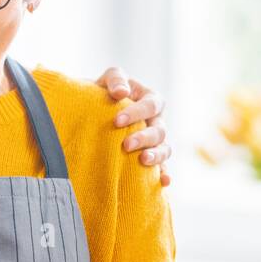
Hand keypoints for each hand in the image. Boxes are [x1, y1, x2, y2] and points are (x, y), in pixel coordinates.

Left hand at [96, 68, 171, 186]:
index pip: (151, 105)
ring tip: (143, 160)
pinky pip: (162, 167)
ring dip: (156, 156)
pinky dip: (165, 174)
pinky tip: (164, 182)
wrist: (95, 110)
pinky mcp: (149, 156)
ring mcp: (155, 141)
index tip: (117, 121)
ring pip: (165, 149)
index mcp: (150, 99)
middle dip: (144, 137)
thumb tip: (121, 93)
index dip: (137, 113)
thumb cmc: (104, 92)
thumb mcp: (108, 79)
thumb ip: (116, 79)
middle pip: (159, 130)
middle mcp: (156, 121)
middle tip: (126, 145)